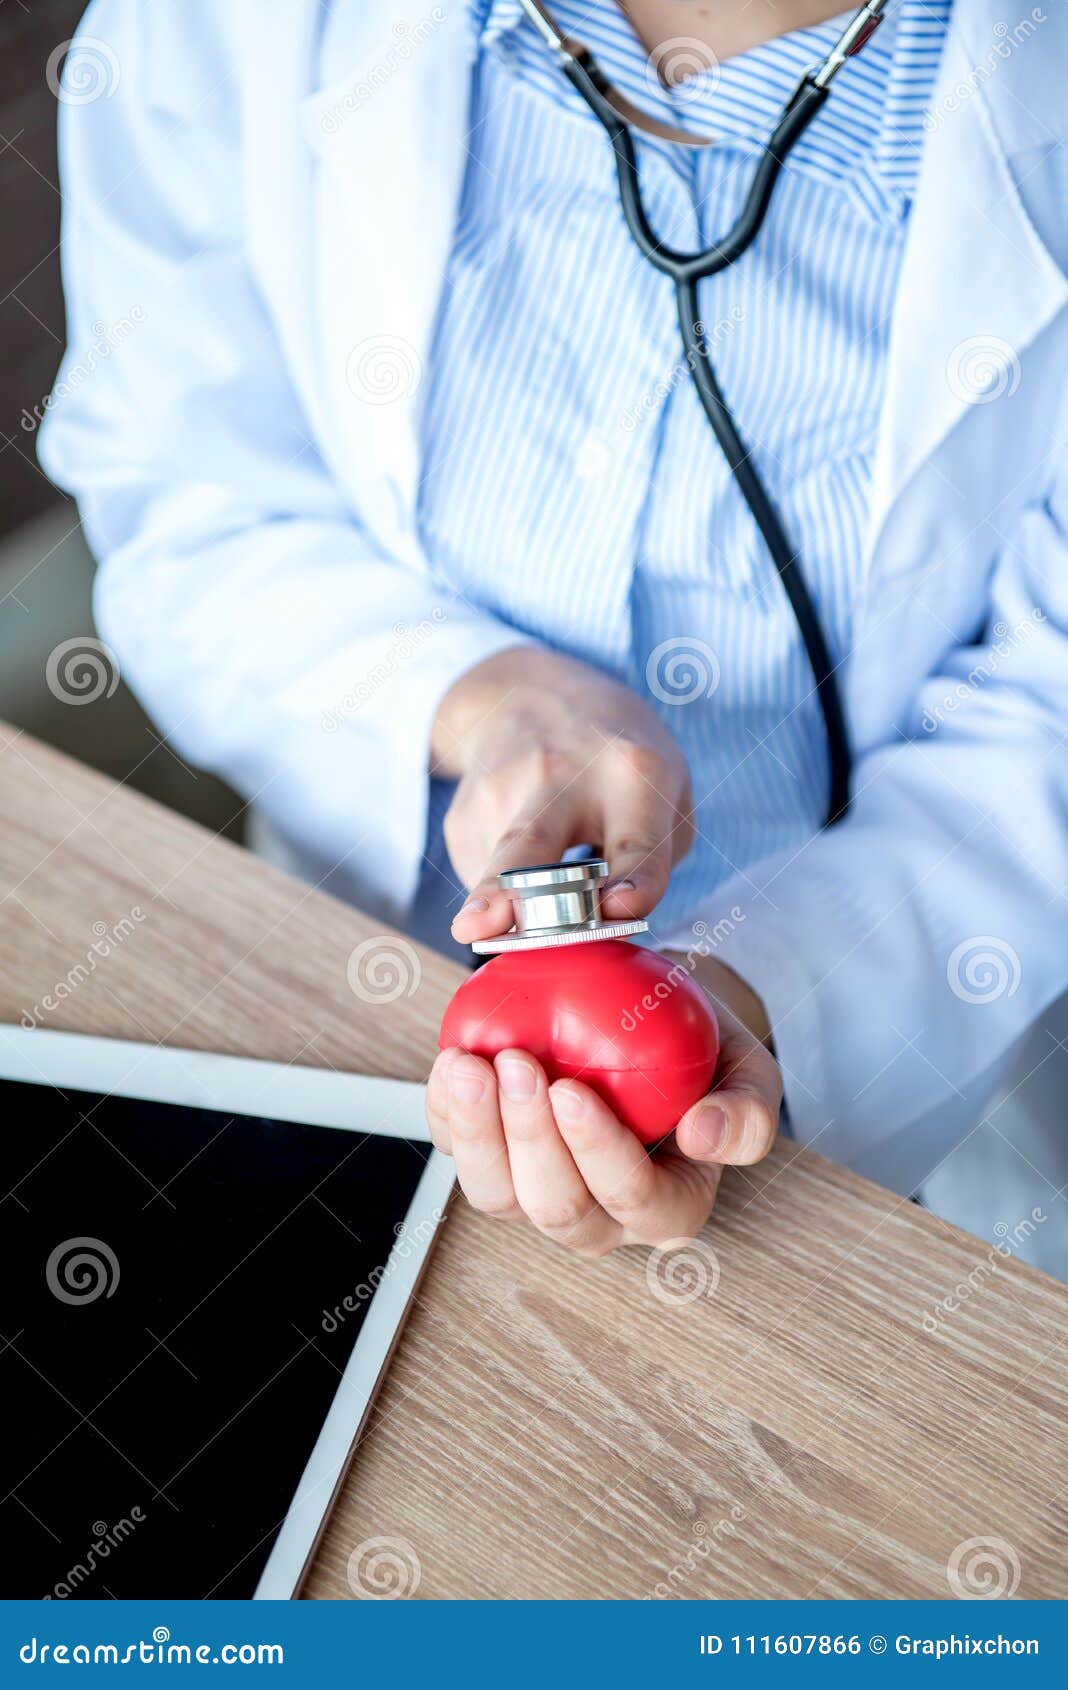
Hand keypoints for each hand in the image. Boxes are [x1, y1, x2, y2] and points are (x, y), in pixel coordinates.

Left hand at [426, 956, 780, 1255]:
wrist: (653, 1028)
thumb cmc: (702, 1057)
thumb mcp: (749, 1076)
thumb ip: (746, 1112)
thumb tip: (705, 1136)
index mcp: (668, 1209)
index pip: (634, 1198)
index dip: (597, 1153)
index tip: (572, 1090)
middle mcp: (600, 1219)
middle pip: (556, 1207)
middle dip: (528, 1137)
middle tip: (517, 1063)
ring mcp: (539, 1197)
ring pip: (496, 1195)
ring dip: (474, 1131)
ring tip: (469, 1064)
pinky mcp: (494, 1164)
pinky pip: (458, 1154)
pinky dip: (446, 1112)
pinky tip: (451, 1065)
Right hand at [431, 647, 693, 944]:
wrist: (533, 697)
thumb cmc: (617, 763)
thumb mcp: (665, 794)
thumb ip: (650, 864)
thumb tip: (600, 929)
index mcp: (632, 775)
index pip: (635, 842)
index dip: (632, 881)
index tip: (619, 910)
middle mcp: (561, 775)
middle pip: (529, 845)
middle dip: (506, 892)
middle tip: (482, 928)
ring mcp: (500, 789)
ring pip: (494, 874)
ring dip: (510, 907)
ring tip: (531, 887)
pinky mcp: (462, 814)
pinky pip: (481, 877)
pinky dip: (503, 888)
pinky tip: (519, 852)